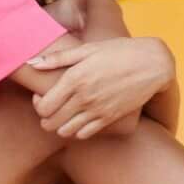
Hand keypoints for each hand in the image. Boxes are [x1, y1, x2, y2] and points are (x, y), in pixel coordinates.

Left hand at [25, 37, 173, 139]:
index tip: (42, 96)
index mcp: (74, 78)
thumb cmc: (118, 51)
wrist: (152, 63)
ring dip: (60, 126)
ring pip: (65, 131)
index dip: (37, 104)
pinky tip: (80, 119)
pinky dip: (77, 131)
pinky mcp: (110, 118)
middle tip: (51, 108)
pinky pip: (85, 134)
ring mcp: (97, 110)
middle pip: (51, 122)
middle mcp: (84, 97)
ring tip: (64, 115)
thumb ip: (58, 58)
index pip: (43, 105)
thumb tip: (31, 62)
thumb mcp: (88, 49)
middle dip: (45, 118)